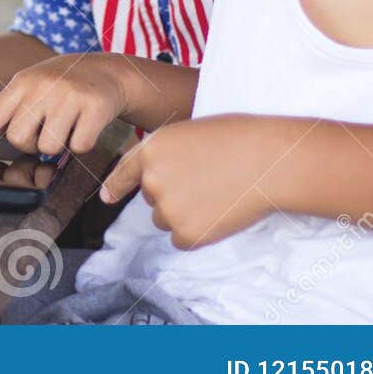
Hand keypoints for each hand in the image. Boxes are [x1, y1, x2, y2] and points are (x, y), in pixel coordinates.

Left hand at [0, 52, 131, 157]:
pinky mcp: (95, 108)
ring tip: (68, 122)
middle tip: (45, 129)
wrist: (108, 70)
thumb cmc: (63, 83)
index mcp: (23, 81)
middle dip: (30, 143)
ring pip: (48, 148)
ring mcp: (70, 96)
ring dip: (58, 144)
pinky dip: (82, 143)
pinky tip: (86, 123)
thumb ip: (9, 109)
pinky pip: (78, 147)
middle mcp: (44, 86)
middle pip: (19, 139)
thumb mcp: (34, 85)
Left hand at [99, 114, 295, 248]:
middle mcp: (151, 181)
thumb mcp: (189, 134)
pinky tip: (219, 214)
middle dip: (173, 194)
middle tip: (207, 180)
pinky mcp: (187, 233)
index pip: (124, 172)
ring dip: (185, 214)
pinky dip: (198, 233)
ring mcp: (167, 210)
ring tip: (216, 194)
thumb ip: (166, 155)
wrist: (266, 160)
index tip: (106, 197)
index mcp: (151, 151)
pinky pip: (182, 240)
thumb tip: (155, 180)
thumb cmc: (236, 139)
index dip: (115, 186)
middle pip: (152, 199)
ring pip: (166, 220)